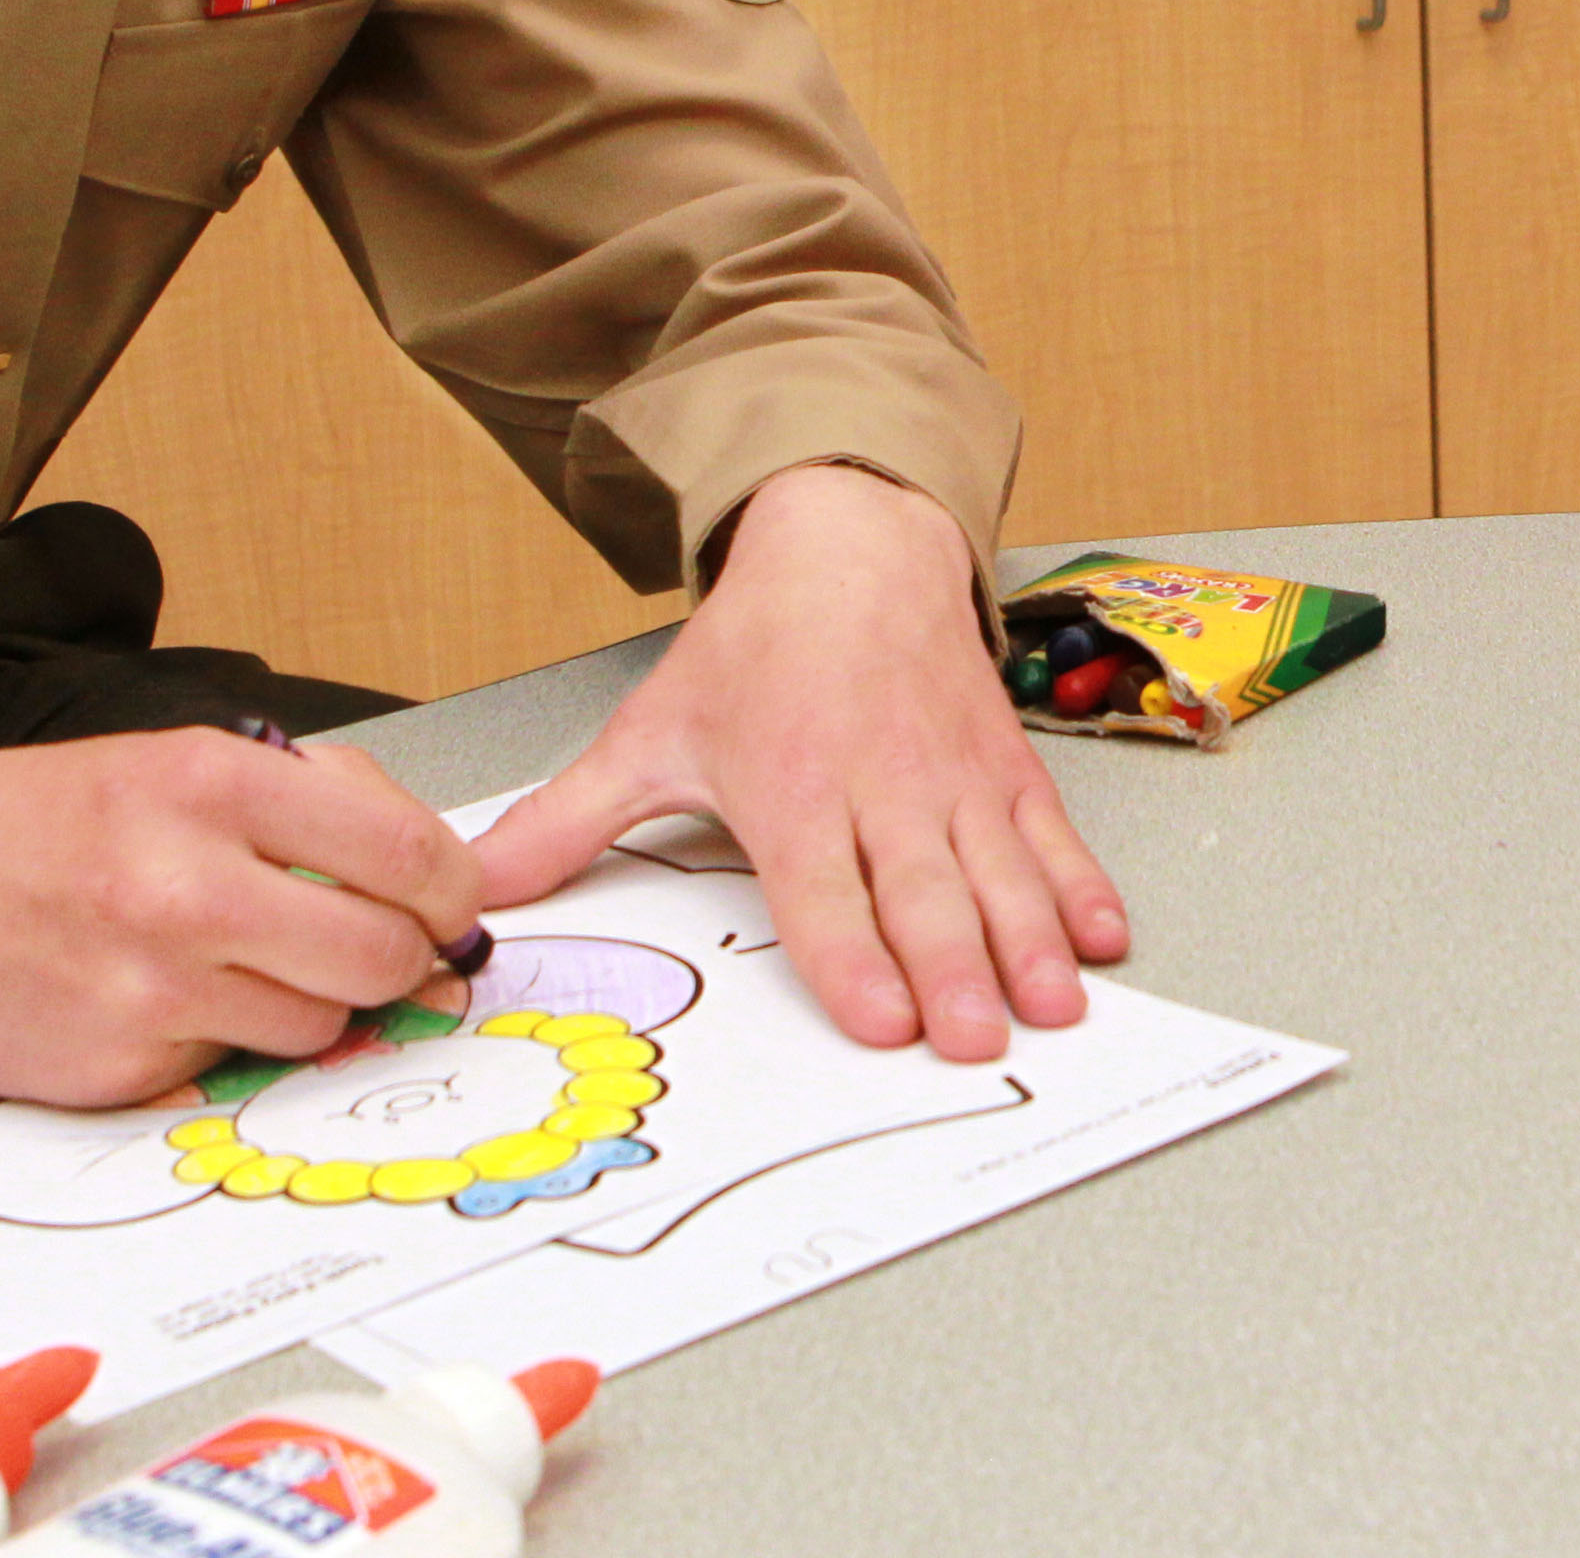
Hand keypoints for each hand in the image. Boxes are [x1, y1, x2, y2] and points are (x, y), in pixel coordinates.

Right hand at [0, 727, 485, 1105]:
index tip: (448, 904)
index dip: (449, 890)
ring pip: (317, 1024)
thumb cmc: (14, 825)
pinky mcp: (118, 1067)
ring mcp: (151, 986)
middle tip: (382, 952)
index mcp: (208, 784)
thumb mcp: (161, 762)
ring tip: (242, 965)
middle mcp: (185, 885)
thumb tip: (420, 866)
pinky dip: (221, 1042)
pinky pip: (229, 1066)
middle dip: (400, 961)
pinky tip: (163, 1000)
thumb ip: (297, 802)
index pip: (403, 850)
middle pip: (382, 956)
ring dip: (307, 1005)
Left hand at [472, 462, 1126, 1063]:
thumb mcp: (653, 730)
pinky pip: (1048, 830)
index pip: (822, 889)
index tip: (884, 1020)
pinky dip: (1081, 883)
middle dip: (955, 969)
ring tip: (1055, 1004)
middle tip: (978, 1038)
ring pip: (997, 868)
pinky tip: (1103, 936)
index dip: (854, 957)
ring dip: (1030, 939)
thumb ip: (568, 821)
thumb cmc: (752, 652)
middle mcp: (879, 785)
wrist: (850, 542)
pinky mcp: (1001, 764)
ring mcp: (950, 775)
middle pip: (921, 891)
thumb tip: (475, 888)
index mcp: (791, 786)